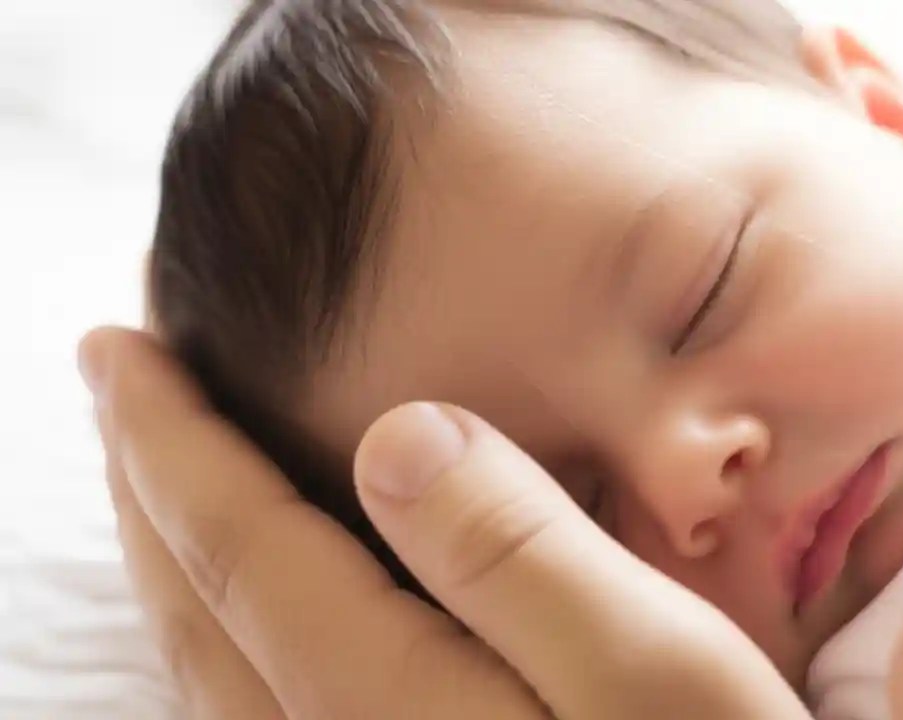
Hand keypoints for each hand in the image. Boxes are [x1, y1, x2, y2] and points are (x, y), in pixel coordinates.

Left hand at [79, 327, 809, 719]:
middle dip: (148, 486)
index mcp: (395, 705)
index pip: (242, 548)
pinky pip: (258, 712)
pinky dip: (228, 633)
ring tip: (160, 480)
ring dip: (177, 557)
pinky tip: (253, 615)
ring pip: (214, 670)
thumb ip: (521, 556)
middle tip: (119, 386)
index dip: (172, 439)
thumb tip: (398, 437)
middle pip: (201, 611)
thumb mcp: (653, 670)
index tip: (123, 347)